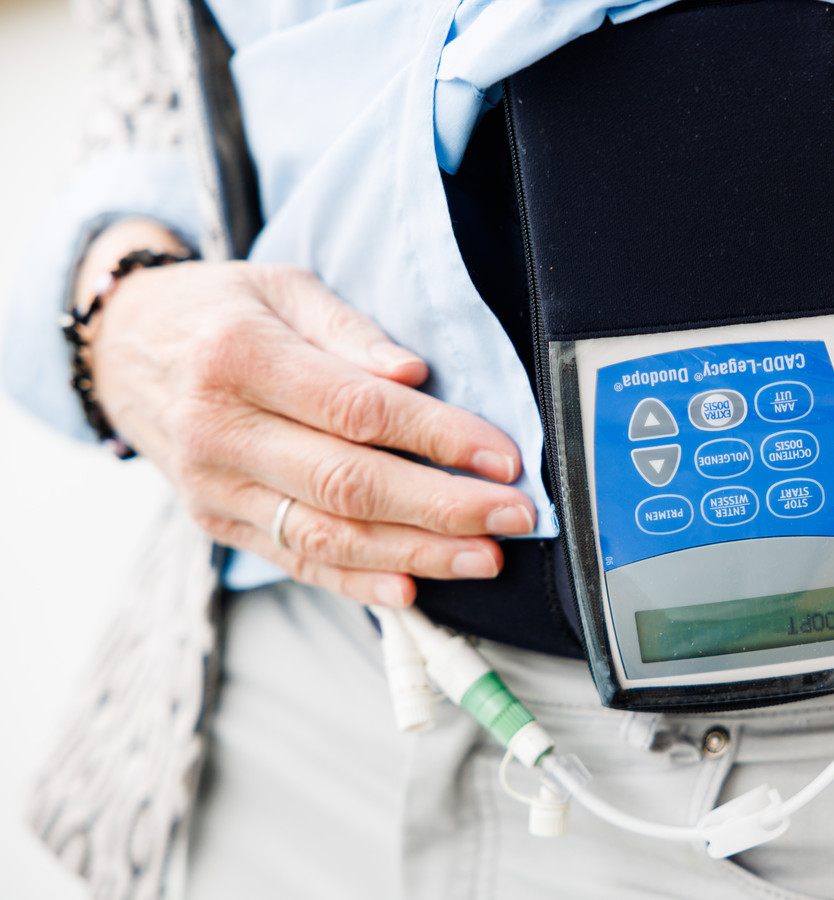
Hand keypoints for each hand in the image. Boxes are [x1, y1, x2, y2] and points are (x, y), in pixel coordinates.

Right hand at [83, 222, 534, 607]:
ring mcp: (214, 487)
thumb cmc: (220, 311)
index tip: (503, 456)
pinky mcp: (218, 522)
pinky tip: (413, 589)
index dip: (439, 438)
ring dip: (417, 554)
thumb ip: (351, 332)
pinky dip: (359, 581)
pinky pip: (297, 562)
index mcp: (239, 358)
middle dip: (445, 507)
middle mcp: (219, 431)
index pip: (358, 411)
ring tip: (485, 556)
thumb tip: (415, 376)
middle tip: (515, 515)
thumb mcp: (283, 287)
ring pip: (329, 536)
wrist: (124, 349)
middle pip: (349, 484)